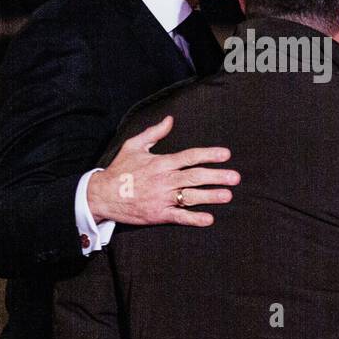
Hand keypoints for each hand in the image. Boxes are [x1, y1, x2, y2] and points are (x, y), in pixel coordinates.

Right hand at [86, 115, 238, 227]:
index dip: (209, 155)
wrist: (103, 195)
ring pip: (191, 196)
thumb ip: (154, 132)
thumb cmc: (119, 169)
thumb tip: (170, 119)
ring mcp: (162, 198)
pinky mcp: (158, 214)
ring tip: (228, 195)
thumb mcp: (134, 145)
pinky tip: (209, 219)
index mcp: (161, 162)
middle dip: (217, 176)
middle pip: (195, 177)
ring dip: (211, 196)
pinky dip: (194, 218)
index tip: (226, 154)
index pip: (190, 157)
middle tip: (235, 177)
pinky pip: (179, 217)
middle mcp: (165, 180)